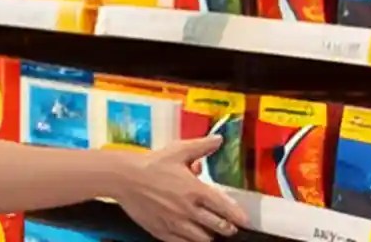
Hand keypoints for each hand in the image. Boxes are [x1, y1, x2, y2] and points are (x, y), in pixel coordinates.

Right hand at [113, 137, 249, 241]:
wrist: (125, 178)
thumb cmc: (152, 164)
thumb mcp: (179, 150)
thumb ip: (202, 146)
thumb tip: (219, 139)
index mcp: (195, 190)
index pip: (224, 208)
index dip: (238, 216)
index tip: (245, 221)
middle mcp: (188, 209)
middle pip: (218, 227)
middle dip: (227, 228)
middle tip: (229, 226)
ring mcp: (175, 223)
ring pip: (203, 239)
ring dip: (209, 235)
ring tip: (210, 230)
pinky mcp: (162, 232)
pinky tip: (192, 237)